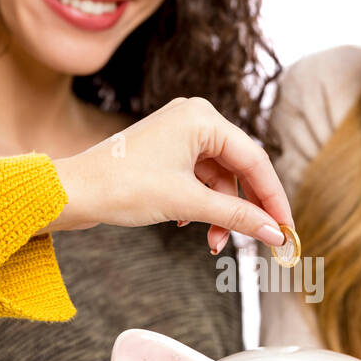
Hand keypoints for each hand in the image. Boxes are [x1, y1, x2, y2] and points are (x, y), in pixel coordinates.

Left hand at [49, 97, 291, 253]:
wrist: (74, 192)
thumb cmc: (123, 187)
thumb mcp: (188, 204)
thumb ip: (236, 217)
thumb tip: (275, 234)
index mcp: (203, 118)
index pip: (255, 160)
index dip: (274, 199)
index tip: (286, 230)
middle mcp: (194, 118)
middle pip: (240, 169)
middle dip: (246, 209)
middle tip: (262, 240)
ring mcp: (180, 133)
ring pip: (219, 179)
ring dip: (220, 213)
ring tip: (213, 242)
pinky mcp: (167, 151)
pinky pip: (199, 179)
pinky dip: (202, 205)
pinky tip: (190, 226)